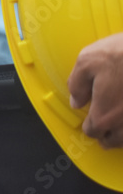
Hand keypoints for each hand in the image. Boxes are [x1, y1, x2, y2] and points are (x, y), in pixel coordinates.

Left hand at [68, 32, 122, 148]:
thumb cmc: (121, 53)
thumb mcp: (87, 61)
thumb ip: (77, 84)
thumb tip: (77, 102)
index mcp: (105, 114)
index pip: (93, 131)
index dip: (89, 125)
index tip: (91, 118)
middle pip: (113, 141)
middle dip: (107, 134)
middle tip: (106, 124)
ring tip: (119, 122)